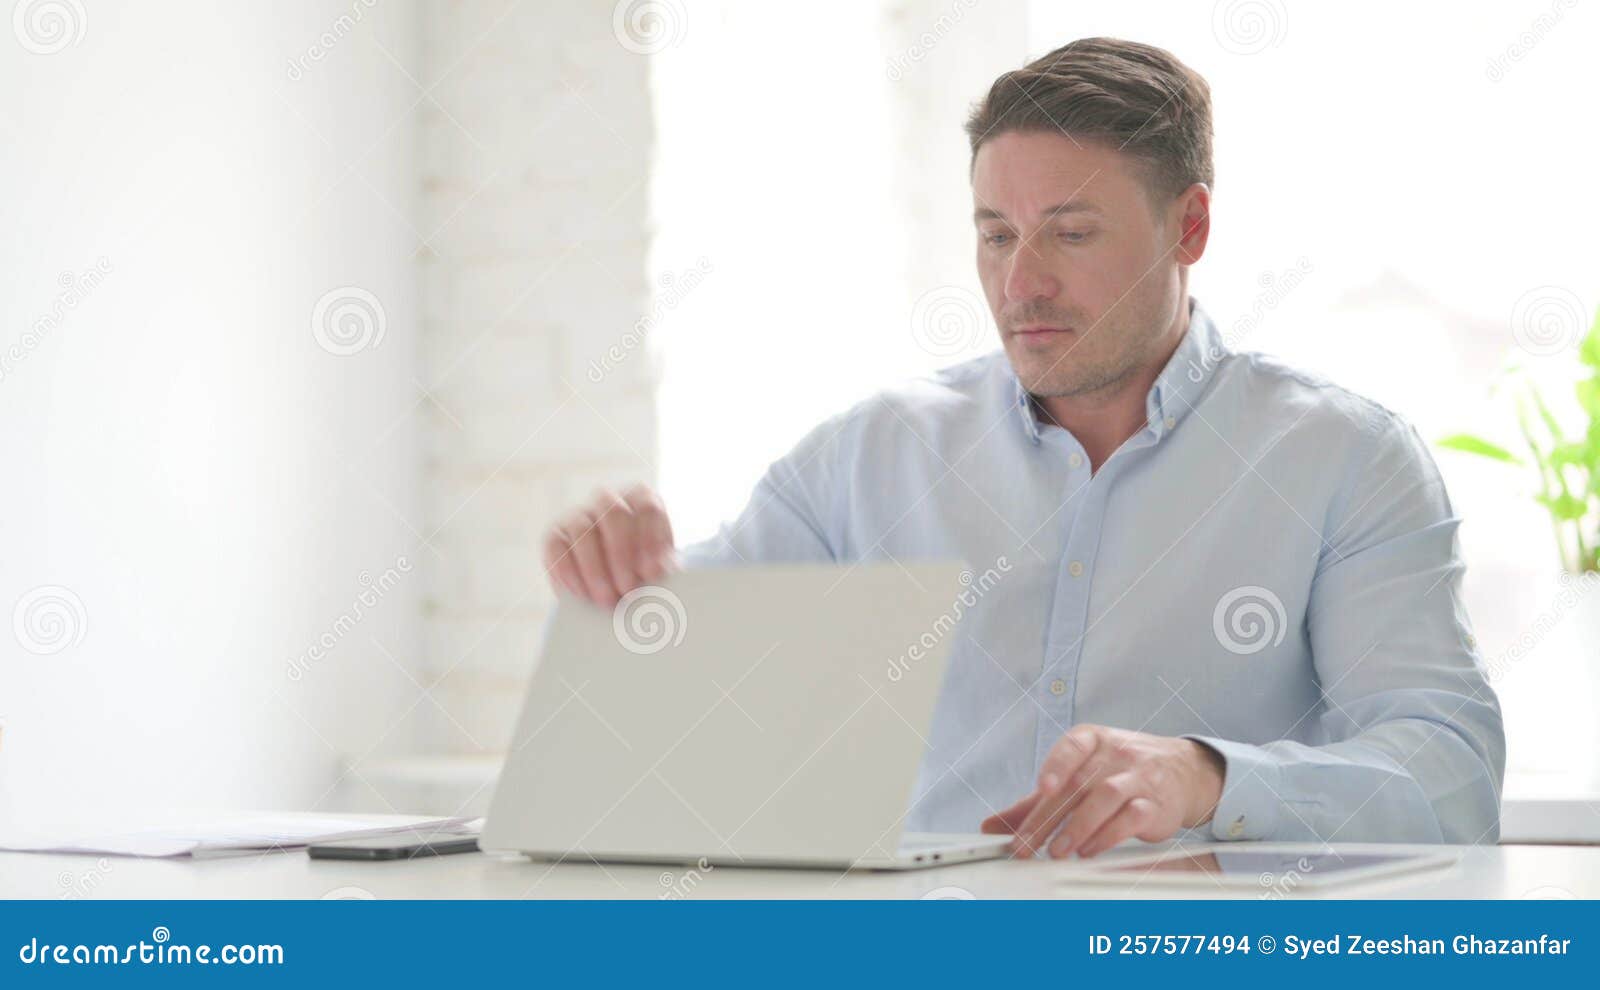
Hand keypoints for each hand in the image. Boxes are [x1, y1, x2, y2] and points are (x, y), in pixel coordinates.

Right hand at [542, 485, 676, 606]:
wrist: (613, 582)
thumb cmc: (642, 569)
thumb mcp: (656, 566)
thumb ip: (659, 567)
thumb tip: (655, 575)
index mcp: (640, 499)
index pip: (647, 508)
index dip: (651, 539)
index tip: (652, 572)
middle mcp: (608, 501)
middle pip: (614, 514)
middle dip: (621, 554)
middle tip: (627, 588)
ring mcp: (578, 515)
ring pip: (583, 531)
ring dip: (595, 569)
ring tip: (607, 599)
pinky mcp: (555, 536)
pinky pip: (557, 550)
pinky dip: (570, 574)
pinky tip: (582, 594)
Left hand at [980, 725, 1224, 858]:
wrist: (1182, 771)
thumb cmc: (1119, 770)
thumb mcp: (1077, 775)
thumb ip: (1034, 801)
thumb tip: (991, 825)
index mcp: (1092, 740)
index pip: (1072, 747)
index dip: (1056, 765)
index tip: (1041, 787)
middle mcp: (1116, 754)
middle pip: (1078, 784)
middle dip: (1048, 818)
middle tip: (1026, 845)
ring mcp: (1138, 777)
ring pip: (1106, 797)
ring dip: (1078, 827)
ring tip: (1057, 851)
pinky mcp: (1156, 804)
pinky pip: (1132, 817)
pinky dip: (1108, 836)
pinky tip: (1090, 851)